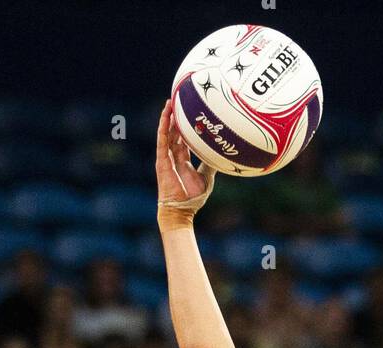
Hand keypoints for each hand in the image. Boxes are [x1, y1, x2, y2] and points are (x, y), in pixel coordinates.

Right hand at [156, 99, 215, 218]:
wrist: (182, 210)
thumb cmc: (193, 198)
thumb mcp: (207, 177)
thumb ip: (210, 164)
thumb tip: (220, 154)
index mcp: (184, 160)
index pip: (183, 139)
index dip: (186, 127)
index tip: (190, 114)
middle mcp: (174, 156)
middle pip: (174, 133)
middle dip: (176, 118)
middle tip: (180, 101)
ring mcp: (166, 157)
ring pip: (167, 132)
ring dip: (168, 117)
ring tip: (170, 101)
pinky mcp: (162, 159)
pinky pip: (162, 139)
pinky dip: (164, 126)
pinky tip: (166, 114)